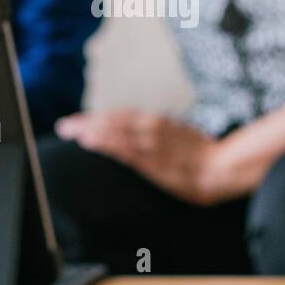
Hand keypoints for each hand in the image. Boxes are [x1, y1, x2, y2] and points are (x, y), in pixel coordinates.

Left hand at [53, 109, 233, 205]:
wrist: (221, 167)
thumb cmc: (203, 156)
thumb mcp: (179, 139)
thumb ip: (159, 138)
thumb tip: (143, 140)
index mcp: (156, 122)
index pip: (120, 117)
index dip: (99, 119)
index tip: (81, 122)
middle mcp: (150, 128)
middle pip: (112, 122)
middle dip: (86, 123)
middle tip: (64, 126)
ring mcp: (150, 143)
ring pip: (114, 132)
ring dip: (89, 130)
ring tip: (69, 130)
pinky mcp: (152, 160)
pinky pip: (123, 149)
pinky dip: (104, 142)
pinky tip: (89, 141)